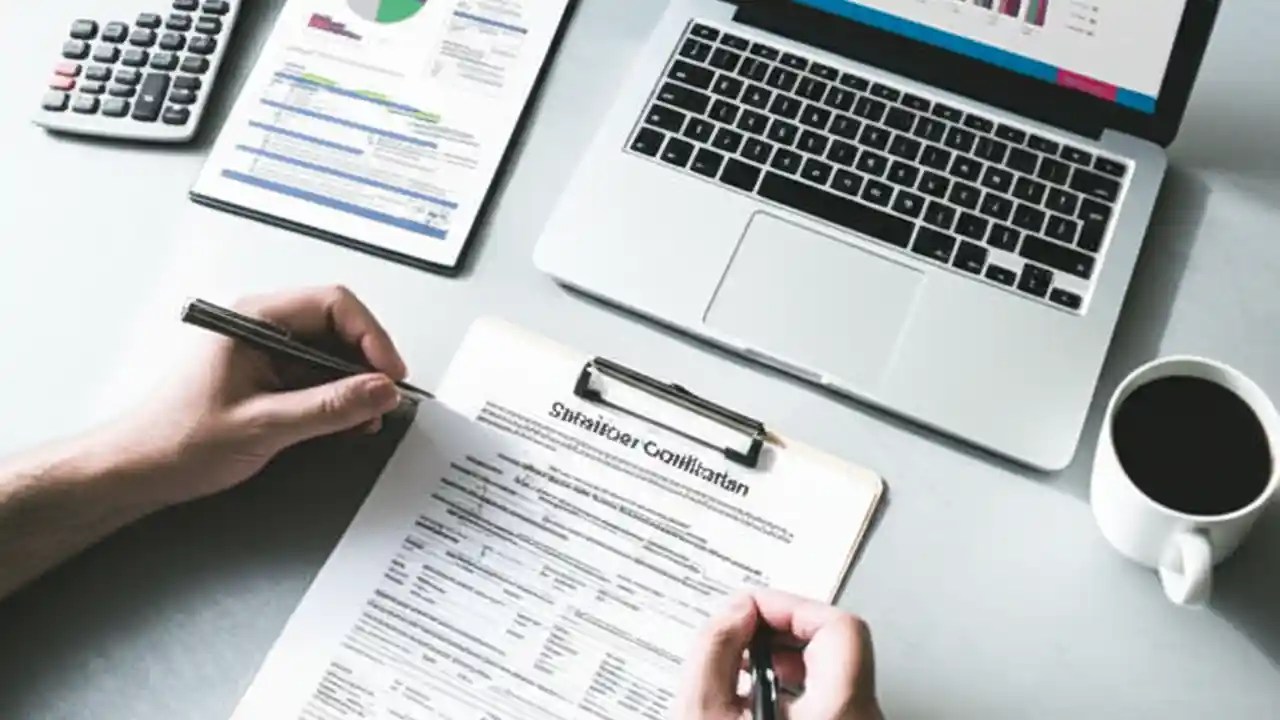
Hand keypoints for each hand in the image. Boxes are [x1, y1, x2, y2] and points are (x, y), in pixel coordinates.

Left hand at [112, 285, 407, 508]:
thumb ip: (329, 407)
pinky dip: (338, 400)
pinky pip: (317, 378)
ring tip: (366, 418)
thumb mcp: (264, 425)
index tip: (389, 374)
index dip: (371, 337)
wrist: (138, 470)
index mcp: (252, 318)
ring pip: (331, 355)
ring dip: (355, 386)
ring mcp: (266, 352)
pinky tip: (346, 424)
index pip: (333, 304)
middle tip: (384, 399)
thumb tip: (381, 390)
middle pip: (338, 328)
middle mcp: (261, 327)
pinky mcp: (269, 378)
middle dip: (367, 364)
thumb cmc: (177, 440)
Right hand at [677, 589, 881, 719]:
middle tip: (740, 629)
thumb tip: (734, 611)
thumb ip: (715, 651)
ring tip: (740, 663)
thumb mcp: (703, 714)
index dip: (790, 605)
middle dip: (780, 626)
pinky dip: (791, 683)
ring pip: (831, 669)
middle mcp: (860, 718)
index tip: (751, 608)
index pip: (839, 626)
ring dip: (783, 654)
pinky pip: (827, 695)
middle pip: (836, 642)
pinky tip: (752, 695)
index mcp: (839, 709)